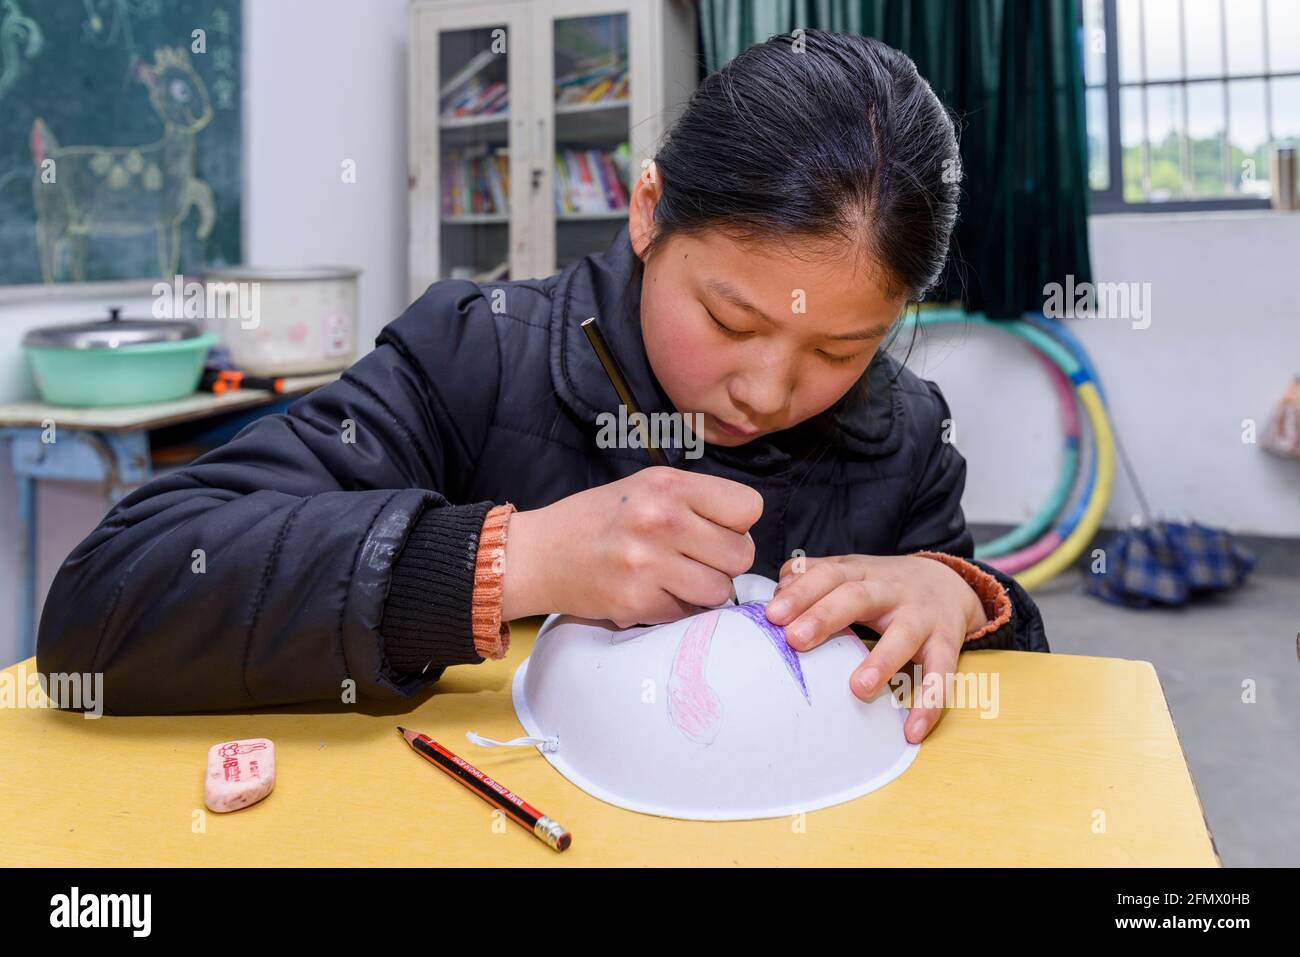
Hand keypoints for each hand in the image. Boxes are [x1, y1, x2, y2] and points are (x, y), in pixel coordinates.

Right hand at [501, 467, 760, 626]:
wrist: (540, 554)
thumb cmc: (600, 519)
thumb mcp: (646, 488)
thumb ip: (696, 501)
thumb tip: (745, 532)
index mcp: (668, 485)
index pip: (748, 508)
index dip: (737, 523)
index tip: (716, 528)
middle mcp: (661, 519)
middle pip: (741, 554)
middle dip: (724, 561)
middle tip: (695, 558)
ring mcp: (648, 563)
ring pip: (720, 590)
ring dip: (704, 589)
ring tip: (675, 576)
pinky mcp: (637, 601)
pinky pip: (687, 613)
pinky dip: (676, 607)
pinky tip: (653, 591)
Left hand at [763, 554, 987, 743]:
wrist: (950, 581)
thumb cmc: (884, 585)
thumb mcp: (850, 572)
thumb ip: (812, 578)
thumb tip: (776, 599)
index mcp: (860, 573)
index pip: (828, 575)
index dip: (800, 593)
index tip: (773, 616)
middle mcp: (890, 589)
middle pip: (857, 597)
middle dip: (825, 616)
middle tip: (796, 639)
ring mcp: (921, 616)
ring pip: (904, 635)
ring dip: (882, 661)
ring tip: (858, 688)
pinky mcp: (947, 642)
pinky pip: (942, 673)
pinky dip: (930, 702)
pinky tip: (912, 730)